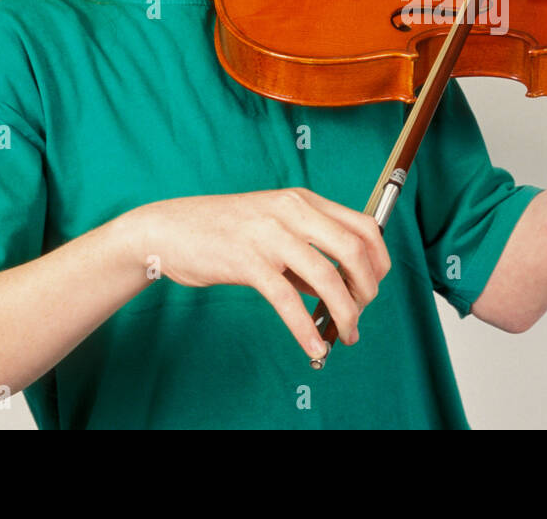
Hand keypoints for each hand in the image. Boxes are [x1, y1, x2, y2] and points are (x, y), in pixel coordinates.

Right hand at [126, 188, 390, 358]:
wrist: (168, 229)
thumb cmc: (223, 231)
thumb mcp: (273, 228)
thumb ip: (306, 253)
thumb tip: (340, 291)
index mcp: (302, 200)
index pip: (363, 225)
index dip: (379, 260)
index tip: (375, 286)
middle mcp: (292, 212)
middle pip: (353, 250)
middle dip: (367, 289)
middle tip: (361, 313)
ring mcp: (270, 235)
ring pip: (327, 277)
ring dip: (345, 313)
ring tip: (345, 335)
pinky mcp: (247, 262)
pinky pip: (288, 301)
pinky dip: (306, 329)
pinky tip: (313, 347)